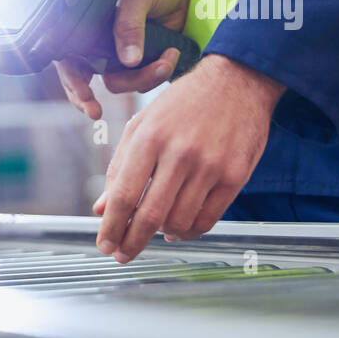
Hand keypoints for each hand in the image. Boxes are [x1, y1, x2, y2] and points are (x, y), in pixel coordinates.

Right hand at [54, 0, 192, 119]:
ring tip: (168, 59)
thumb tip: (127, 61)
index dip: (71, 79)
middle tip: (95, 112)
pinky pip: (143, 81)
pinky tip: (172, 55)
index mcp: (88, 24)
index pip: (68, 56)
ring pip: (120, 83)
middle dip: (88, 99)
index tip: (83, 95)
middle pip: (87, 79)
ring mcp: (121, 55)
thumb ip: (129, 25)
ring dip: (143, 78)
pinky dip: (157, 74)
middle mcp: (99, 43)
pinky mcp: (144, 63)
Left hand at [92, 54, 285, 262]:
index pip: (124, 195)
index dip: (112, 227)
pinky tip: (178, 230)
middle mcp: (179, 153)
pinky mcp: (235, 175)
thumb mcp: (142, 125)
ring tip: (154, 232)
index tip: (104, 245)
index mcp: (149, 138)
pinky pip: (208, 219)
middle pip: (150, 215)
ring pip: (179, 222)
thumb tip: (102, 209)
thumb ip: (119, 168)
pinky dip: (189, 232)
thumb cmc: (182, 104)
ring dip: (162, 235)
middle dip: (132, 242)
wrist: (237, 82)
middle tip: (122, 255)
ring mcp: (210, 165)